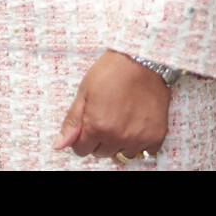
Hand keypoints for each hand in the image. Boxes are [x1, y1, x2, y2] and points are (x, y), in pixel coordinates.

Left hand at [51, 50, 170, 162]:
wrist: (142, 61)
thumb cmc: (111, 71)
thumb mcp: (84, 92)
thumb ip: (72, 122)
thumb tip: (59, 144)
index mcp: (97, 126)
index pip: (81, 150)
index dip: (81, 138)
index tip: (87, 126)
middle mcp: (118, 137)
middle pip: (101, 153)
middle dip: (99, 139)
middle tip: (105, 118)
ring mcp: (139, 138)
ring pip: (122, 154)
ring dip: (119, 142)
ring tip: (121, 120)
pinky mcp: (156, 136)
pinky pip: (145, 152)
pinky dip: (139, 142)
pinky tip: (136, 124)